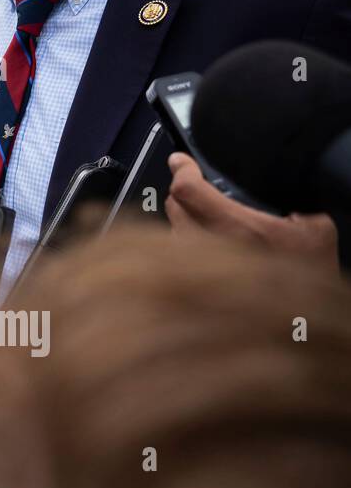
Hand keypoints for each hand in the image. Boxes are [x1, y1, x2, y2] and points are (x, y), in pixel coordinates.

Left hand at [166, 152, 339, 275]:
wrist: (302, 325)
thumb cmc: (310, 277)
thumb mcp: (317, 230)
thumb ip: (293, 205)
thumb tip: (262, 187)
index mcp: (240, 229)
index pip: (188, 191)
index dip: (182, 171)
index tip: (181, 162)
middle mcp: (210, 249)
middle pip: (174, 208)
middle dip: (182, 194)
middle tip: (193, 188)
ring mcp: (197, 272)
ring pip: (171, 232)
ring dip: (181, 220)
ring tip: (200, 217)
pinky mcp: (192, 288)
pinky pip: (175, 258)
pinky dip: (182, 244)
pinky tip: (200, 245)